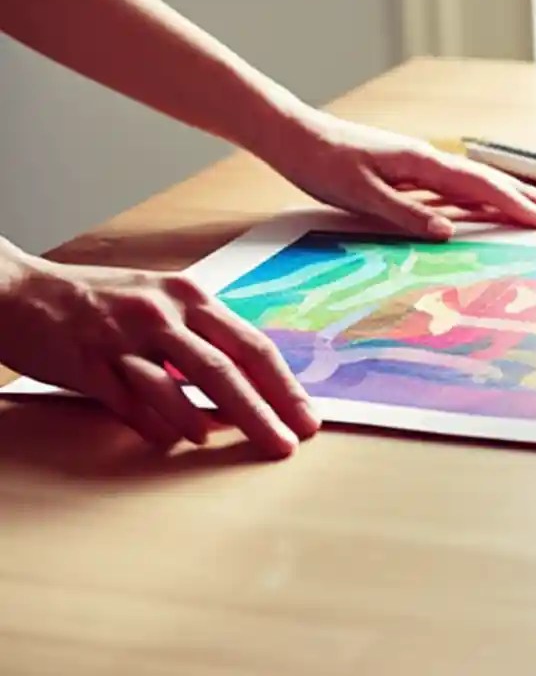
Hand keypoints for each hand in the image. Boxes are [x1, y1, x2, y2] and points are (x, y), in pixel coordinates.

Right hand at [0, 250, 318, 457]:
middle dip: (265, 410)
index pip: (251, 345)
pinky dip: (158, 424)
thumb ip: (202, 340)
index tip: (306, 417)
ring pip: (182, 386)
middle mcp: (163, 313)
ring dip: (215, 422)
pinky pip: (132, 401)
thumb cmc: (98, 302)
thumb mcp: (160, 304)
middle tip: (288, 443)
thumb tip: (248, 387)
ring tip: (241, 446)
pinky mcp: (89, 362)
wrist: (19, 291)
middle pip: (226, 369)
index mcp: (190, 297)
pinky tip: (177, 441)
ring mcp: (125, 337)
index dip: (284, 385)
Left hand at [262, 110, 535, 239]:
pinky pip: (454, 187)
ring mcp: (419, 164)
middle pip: (487, 180)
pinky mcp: (407, 170)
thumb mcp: (361, 194)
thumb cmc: (323, 164)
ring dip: (506, 195)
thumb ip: (405, 213)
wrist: (295, 135)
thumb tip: (447, 232)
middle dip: (524, 197)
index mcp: (422, 163)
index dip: (516, 205)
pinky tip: (484, 205)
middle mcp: (427, 160)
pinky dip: (478, 197)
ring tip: (535, 207)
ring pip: (474, 182)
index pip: (481, 187)